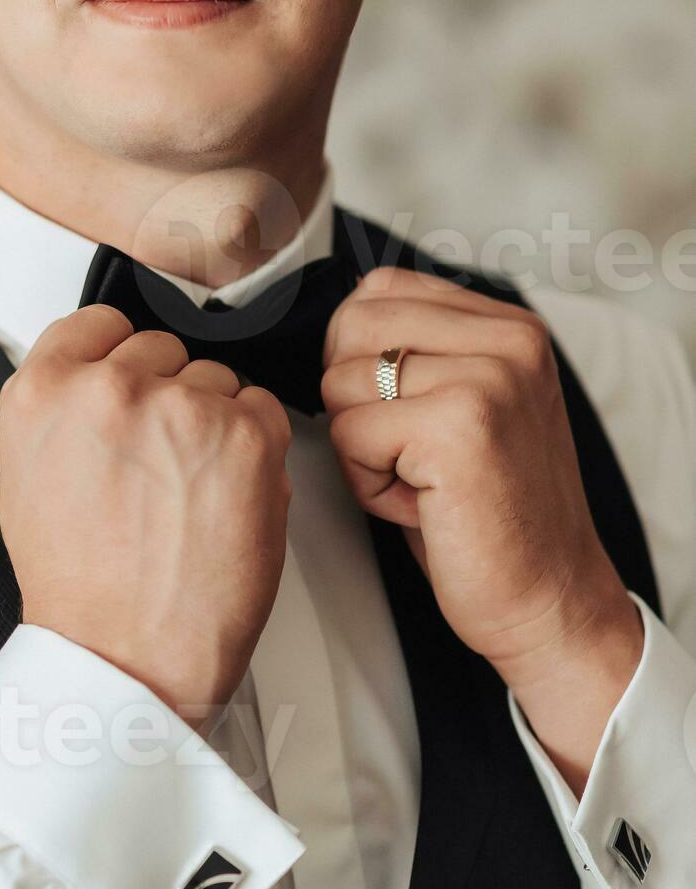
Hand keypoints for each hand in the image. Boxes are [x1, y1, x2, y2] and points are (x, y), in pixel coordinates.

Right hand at [0, 303, 293, 731]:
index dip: (119, 356)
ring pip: (216, 378)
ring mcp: (180, 406)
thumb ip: (58, 412)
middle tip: (159, 463)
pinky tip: (224, 496)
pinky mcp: (244, 433)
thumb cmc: (81, 587)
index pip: (97, 322)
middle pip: (160, 348)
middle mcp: (108, 387)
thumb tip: (91, 377)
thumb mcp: (24, 480)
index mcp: (43, 392)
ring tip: (190, 493)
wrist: (129, 658)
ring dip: (213, 423)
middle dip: (167, 395)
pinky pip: (263, 409)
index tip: (130, 386)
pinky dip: (255, 447)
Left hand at [319, 265, 633, 684]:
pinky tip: (424, 505)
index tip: (400, 412)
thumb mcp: (468, 406)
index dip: (359, 355)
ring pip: (341, 386)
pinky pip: (348, 435)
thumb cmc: (494, 515)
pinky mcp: (458, 427)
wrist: (549, 600)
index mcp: (510, 327)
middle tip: (411, 455)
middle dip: (354, 402)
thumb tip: (340, 321)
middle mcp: (508, 342)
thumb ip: (424, 351)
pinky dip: (368, 484)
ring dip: (362, 450)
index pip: (380, 289)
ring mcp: (487, 379)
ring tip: (424, 482)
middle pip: (350, 330)